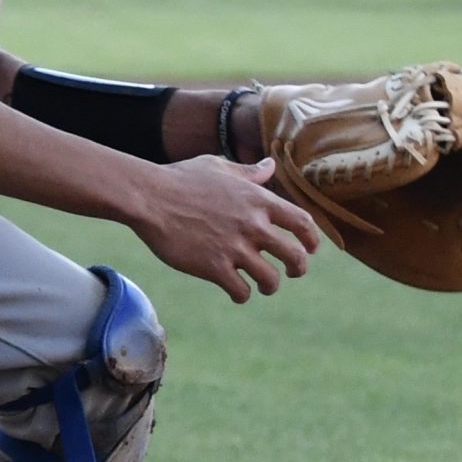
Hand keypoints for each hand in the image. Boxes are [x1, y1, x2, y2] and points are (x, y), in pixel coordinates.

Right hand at [131, 155, 320, 303]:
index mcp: (258, 200)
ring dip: (270, 286)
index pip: (303, 223)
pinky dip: (242, 295)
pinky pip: (241, 291)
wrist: (149, 197)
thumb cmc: (180, 178)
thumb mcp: (218, 167)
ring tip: (263, 287)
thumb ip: (248, 172)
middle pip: (295, 256)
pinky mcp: (214, 267)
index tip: (310, 248)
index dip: (312, 239)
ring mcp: (234, 248)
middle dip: (299, 269)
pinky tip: (236, 291)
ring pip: (271, 279)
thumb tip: (270, 166)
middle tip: (292, 273)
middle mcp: (253, 226)